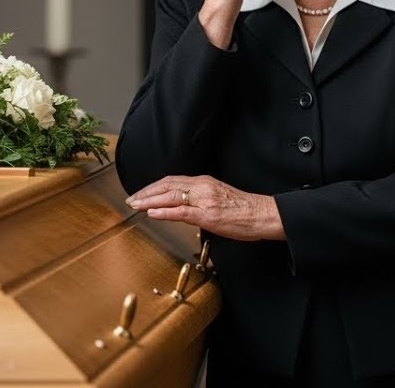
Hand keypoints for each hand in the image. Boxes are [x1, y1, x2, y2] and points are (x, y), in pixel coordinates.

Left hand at [126, 174, 284, 241]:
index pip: (172, 180)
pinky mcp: (208, 215)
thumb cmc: (245, 210)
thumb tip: (180, 208)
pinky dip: (164, 211)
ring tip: (136, 206)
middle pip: (167, 185)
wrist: (263, 214)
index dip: (153, 187)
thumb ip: (199, 200)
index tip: (140, 194)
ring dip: (149, 201)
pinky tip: (152, 213)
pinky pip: (181, 211)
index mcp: (205, 182)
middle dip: (146, 193)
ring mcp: (205, 200)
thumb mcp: (219, 198)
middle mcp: (203, 187)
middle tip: (131, 200)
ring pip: (171, 196)